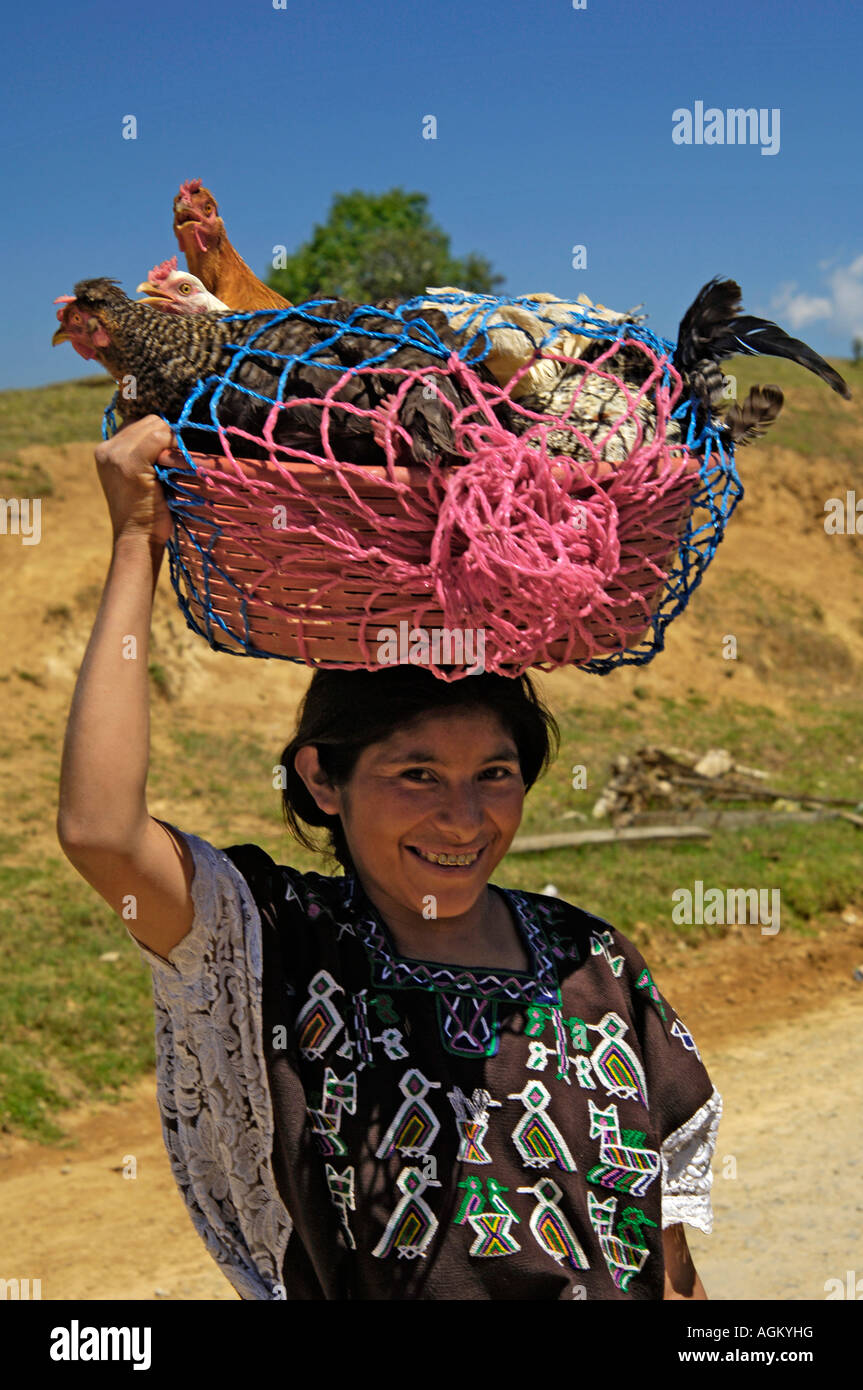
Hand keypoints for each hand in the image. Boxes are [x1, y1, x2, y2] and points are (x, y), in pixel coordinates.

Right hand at [94, 416, 175, 546]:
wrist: (137, 539)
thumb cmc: (147, 513)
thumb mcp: (142, 477)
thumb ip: (146, 454)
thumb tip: (172, 431)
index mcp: (106, 450)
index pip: (138, 422)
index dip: (160, 433)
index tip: (172, 451)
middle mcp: (107, 449)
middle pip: (148, 420)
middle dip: (167, 435)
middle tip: (176, 459)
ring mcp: (115, 454)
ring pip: (155, 425)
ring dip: (172, 441)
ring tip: (174, 465)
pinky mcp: (129, 463)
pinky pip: (159, 437)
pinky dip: (174, 446)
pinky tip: (176, 465)